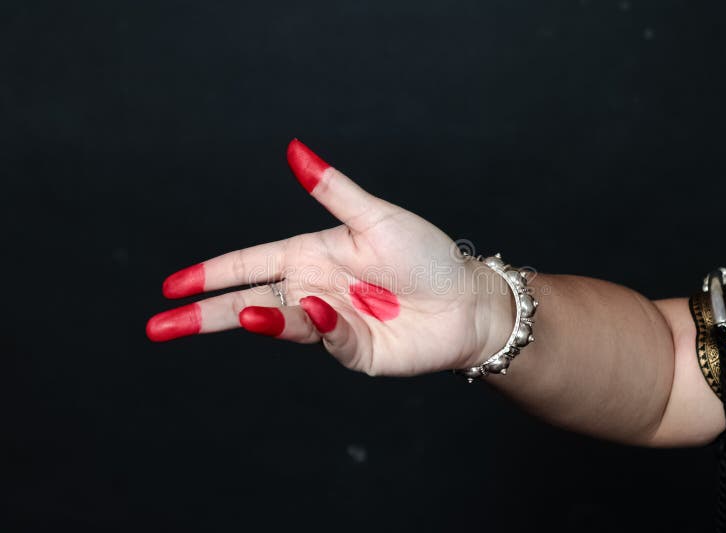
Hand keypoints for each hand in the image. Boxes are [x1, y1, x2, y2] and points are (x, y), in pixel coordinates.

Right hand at [146, 139, 513, 376]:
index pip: (249, 264)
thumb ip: (333, 190)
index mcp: (311, 255)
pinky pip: (328, 340)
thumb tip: (294, 150)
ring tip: (246, 313)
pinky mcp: (352, 351)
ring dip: (261, 319)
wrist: (468, 302)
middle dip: (203, 315)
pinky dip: (321, 328)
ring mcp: (331, 323)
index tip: (171, 286)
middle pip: (247, 301)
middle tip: (158, 327)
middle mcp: (313, 289)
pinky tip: (327, 312)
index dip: (209, 274)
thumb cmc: (426, 255)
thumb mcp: (376, 217)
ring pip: (282, 323)